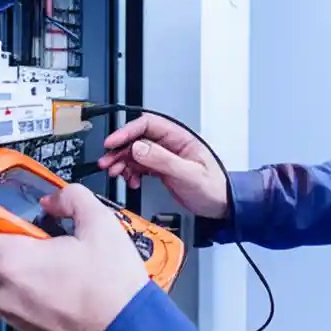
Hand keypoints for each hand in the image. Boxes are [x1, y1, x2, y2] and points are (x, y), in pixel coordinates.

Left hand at [0, 184, 147, 330]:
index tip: (11, 212)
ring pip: (7, 275)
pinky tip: (66, 284)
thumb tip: (55, 199)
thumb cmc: (112, 285)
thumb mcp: (100, 223)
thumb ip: (72, 197)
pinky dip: (35, 287)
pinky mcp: (23, 328)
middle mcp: (1, 290)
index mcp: (10, 261)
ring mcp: (10, 313)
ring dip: (27, 265)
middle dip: (18, 240)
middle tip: (51, 236)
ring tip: (64, 263)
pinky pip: (19, 297)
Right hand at [99, 113, 229, 218]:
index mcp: (180, 137)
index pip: (147, 124)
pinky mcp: (161, 168)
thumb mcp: (189, 174)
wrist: (222, 205)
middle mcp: (170, 144)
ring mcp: (165, 156)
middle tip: (108, 162)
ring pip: (135, 152)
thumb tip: (139, 148)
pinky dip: (131, 172)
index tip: (112, 142)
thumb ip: (164, 160)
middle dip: (120, 150)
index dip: (127, 131)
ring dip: (122, 162)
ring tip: (116, 173)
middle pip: (137, 138)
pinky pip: (139, 165)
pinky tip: (131, 181)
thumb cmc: (214, 188)